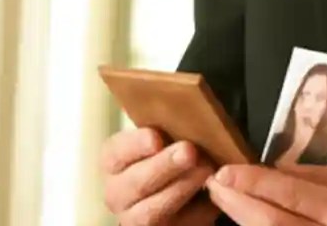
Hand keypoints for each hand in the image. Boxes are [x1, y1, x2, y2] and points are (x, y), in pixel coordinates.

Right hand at [99, 127, 219, 225]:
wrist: (183, 182)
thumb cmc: (173, 152)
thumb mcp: (166, 135)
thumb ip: (168, 126)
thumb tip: (184, 111)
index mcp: (114, 161)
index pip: (115, 151)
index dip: (135, 144)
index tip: (156, 137)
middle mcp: (117, 192)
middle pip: (134, 183)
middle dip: (163, 166)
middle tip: (189, 151)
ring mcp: (134, 218)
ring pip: (149, 212)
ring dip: (180, 189)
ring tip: (206, 171)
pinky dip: (197, 212)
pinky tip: (212, 194)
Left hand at [205, 163, 326, 225]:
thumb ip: (324, 174)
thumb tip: (278, 170)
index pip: (288, 194)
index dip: (252, 181)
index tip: (225, 170)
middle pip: (270, 223)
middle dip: (237, 201)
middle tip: (214, 183)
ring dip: (242, 219)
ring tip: (224, 198)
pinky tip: (246, 219)